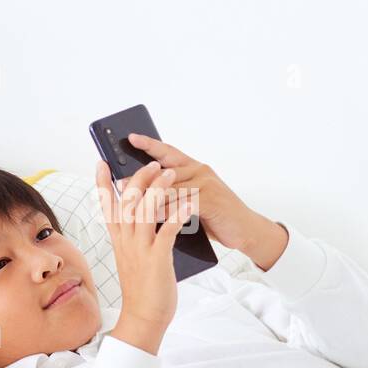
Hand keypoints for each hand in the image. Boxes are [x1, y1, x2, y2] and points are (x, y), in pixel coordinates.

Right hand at [95, 157, 194, 353]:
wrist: (144, 318)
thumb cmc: (142, 289)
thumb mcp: (132, 258)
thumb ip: (133, 238)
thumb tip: (139, 220)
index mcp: (120, 241)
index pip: (108, 207)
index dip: (104, 184)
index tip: (101, 164)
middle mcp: (127, 241)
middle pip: (128, 202)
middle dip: (139, 178)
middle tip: (151, 162)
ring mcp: (140, 249)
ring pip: (144, 211)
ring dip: (157, 189)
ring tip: (169, 173)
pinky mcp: (157, 259)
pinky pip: (166, 232)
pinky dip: (177, 215)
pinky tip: (187, 204)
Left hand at [120, 132, 258, 251]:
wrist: (247, 230)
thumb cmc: (218, 216)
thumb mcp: (194, 200)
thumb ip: (176, 194)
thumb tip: (146, 194)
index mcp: (195, 168)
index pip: (169, 152)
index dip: (150, 144)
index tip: (131, 138)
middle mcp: (200, 171)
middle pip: (165, 171)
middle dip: (141, 178)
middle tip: (120, 183)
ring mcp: (206, 183)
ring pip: (171, 188)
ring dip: (149, 197)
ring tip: (130, 203)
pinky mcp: (210, 199)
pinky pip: (182, 203)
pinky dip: (166, 211)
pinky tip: (153, 217)